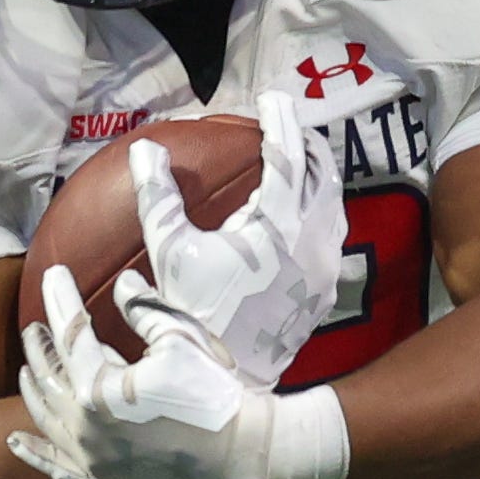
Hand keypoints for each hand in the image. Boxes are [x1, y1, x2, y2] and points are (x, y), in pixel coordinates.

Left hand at [7, 266, 350, 478]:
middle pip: (48, 376)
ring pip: (46, 419)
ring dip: (33, 389)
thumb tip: (121, 282)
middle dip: (40, 346)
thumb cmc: (212, 392)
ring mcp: (90, 458)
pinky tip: (16, 440)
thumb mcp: (179, 339)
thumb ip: (142, 310)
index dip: (61, 298)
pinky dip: (34, 453)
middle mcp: (83, 425)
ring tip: (28, 368)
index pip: (69, 333)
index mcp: (98, 387)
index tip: (54, 274)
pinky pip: (57, 466)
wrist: (239, 455)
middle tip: (35, 325)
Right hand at [129, 88, 345, 387]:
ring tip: (296, 166)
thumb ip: (159, 196)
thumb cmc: (196, 314)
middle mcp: (314, 238)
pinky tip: (299, 221)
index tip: (271, 98)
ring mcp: (324, 267)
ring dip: (315, 178)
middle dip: (304, 144)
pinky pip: (330, 238)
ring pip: (332, 204)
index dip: (280, 120)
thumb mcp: (170, 251)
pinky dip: (318, 214)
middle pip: (321, 172)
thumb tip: (147, 150)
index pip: (288, 152)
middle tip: (285, 128)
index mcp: (280, 221)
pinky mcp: (323, 293)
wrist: (230, 379)